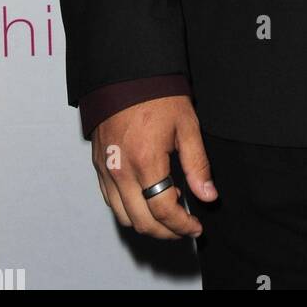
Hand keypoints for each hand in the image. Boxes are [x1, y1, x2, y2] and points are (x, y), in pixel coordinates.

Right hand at [91, 95, 217, 238]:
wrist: (127, 75)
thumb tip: (208, 196)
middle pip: (142, 222)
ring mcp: (106, 170)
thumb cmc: (159, 96)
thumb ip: (197, 165)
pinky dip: (129, 209)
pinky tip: (148, 196)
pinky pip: (110, 200)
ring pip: (123, 216)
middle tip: (184, 226)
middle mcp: (121, 171)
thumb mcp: (187, 127)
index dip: (182, 225)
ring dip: (147, 223)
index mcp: (145, 162)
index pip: (163, 211)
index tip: (196, 227)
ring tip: (168, 209)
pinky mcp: (98, 165)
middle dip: (166, 231)